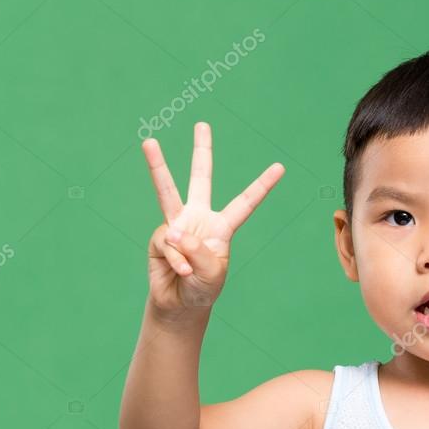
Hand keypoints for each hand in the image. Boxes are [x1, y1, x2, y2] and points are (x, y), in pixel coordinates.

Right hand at [142, 121, 284, 313]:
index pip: (245, 203)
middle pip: (200, 179)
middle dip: (202, 152)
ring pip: (167, 190)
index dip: (261, 186)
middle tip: (203, 124)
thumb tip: (173, 231)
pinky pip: (168, 243)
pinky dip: (177, 260)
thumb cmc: (202, 289)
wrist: (179, 304)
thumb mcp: (211, 274)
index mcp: (222, 227)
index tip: (280, 167)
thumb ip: (197, 252)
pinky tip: (181, 271)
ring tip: (149, 141)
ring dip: (157, 166)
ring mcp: (176, 225)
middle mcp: (198, 219)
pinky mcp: (159, 237)